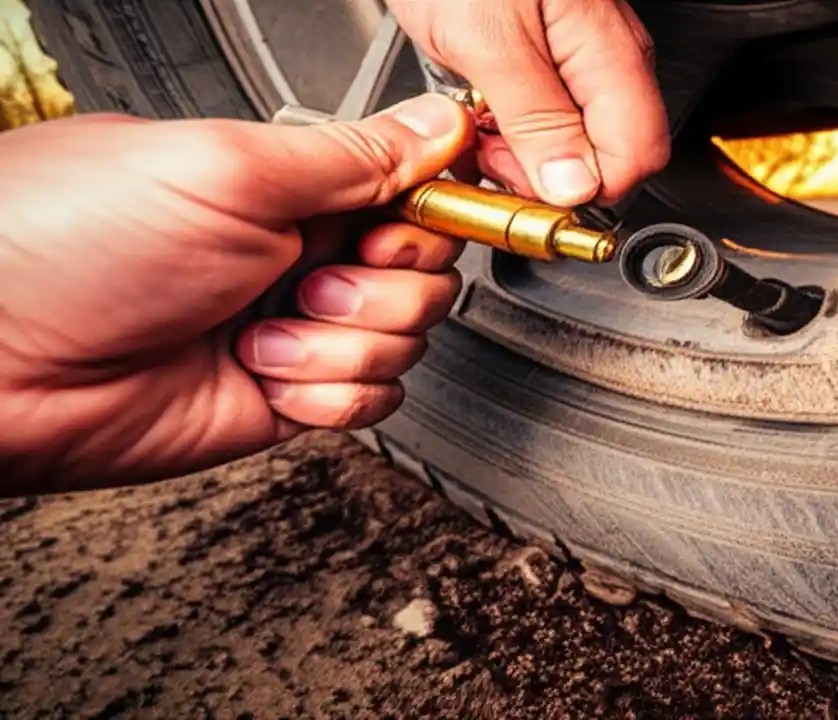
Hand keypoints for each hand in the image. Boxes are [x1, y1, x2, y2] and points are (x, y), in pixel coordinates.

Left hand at [0, 95, 472, 492]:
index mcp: (288, 182)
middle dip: (383, 283)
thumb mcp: (226, 172)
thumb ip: (348, 156)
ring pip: (405, 339)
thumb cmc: (66, 246)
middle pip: (425, 270)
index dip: (427, 211)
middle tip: (312, 277)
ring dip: (342, 342)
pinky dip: (327, 393)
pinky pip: (371, 400)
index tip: (405, 224)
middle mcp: (297, 250)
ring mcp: (295, 325)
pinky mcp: (289, 395)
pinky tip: (263, 375)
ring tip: (261, 329)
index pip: (410, 188)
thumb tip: (434, 123)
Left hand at [388, 0, 669, 205]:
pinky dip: (515, 123)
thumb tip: (574, 188)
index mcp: (609, 53)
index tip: (527, 197)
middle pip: (608, 154)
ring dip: (526, 151)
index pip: (634, 161)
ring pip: (576, 137)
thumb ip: (537, 118)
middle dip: (548, 175)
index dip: (582, 192)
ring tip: (480, 125)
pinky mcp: (553, 50)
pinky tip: (483, 107)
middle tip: (491, 153)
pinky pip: (552, 110)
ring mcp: (585, 52)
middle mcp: (609, 56)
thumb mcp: (486, 39)